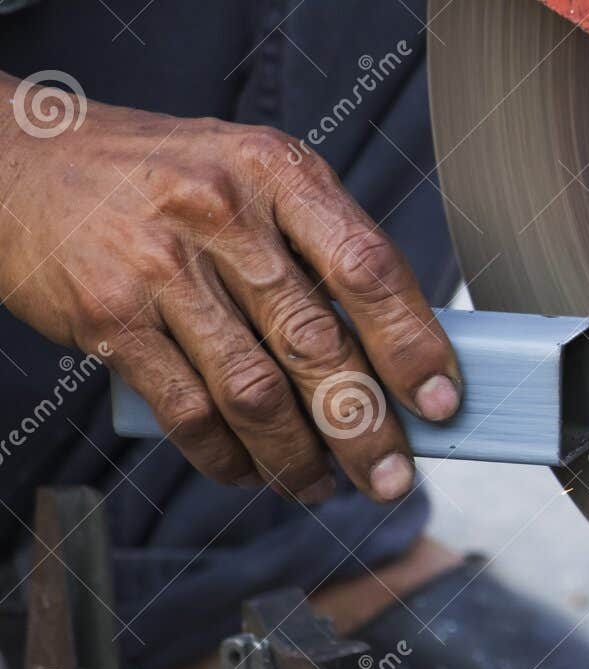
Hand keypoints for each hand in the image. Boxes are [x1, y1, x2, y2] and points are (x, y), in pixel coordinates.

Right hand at [0, 73, 460, 503]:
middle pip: (317, 344)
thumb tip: (398, 353)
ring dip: (298, 456)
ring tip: (320, 486)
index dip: (413, 344)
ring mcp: (160, 265)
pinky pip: (187, 410)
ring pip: (254, 391)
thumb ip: (317, 247)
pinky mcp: (109, 316)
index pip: (367, 268)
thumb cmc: (156, 177)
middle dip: (365, 427)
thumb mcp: (247, 175)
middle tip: (390, 478)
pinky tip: (248, 472)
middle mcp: (222, 212)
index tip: (443, 402)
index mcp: (276, 172)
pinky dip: (226, 456)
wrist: (13, 159)